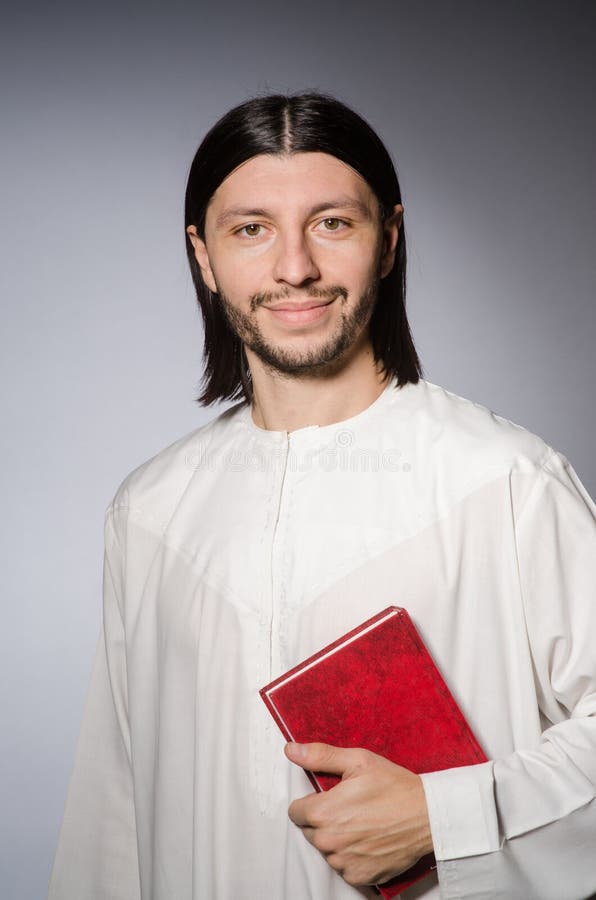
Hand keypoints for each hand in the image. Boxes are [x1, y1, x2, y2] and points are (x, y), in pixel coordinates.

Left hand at [286, 742, 432, 887]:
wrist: (427, 815)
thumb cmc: (394, 786)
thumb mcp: (357, 761)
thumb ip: (320, 756)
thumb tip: (292, 750)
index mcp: (323, 812)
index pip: (296, 812)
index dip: (310, 802)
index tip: (327, 798)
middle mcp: (330, 841)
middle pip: (310, 831)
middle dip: (323, 820)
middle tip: (349, 807)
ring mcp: (344, 862)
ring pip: (327, 850)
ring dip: (337, 839)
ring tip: (361, 822)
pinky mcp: (360, 876)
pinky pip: (344, 867)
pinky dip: (352, 856)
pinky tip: (368, 839)